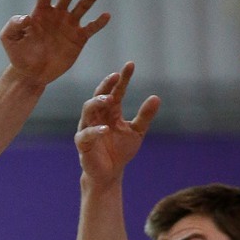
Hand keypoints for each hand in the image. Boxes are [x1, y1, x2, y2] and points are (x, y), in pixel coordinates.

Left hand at [0, 0, 109, 87]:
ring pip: (82, 6)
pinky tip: (106, 15)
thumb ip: (14, 25)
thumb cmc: (18, 55)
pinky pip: (90, 28)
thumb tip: (27, 17)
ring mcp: (69, 25)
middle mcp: (57, 14)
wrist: (31, 74)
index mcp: (41, 12)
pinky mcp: (78, 39)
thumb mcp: (9, 38)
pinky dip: (98, 22)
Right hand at [75, 64, 159, 183]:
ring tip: (109, 99)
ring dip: (97, 102)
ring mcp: (88, 128)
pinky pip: (86, 134)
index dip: (123, 78)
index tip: (130, 64)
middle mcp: (97, 116)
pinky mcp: (83, 144)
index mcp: (110, 111)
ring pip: (87, 110)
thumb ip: (145, 116)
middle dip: (106, 84)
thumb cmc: (121, 151)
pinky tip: (105, 128)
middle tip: (115, 76)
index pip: (116, 90)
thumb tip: (156, 97)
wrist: (110, 174)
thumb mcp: (137, 132)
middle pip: (98, 95)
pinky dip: (95, 130)